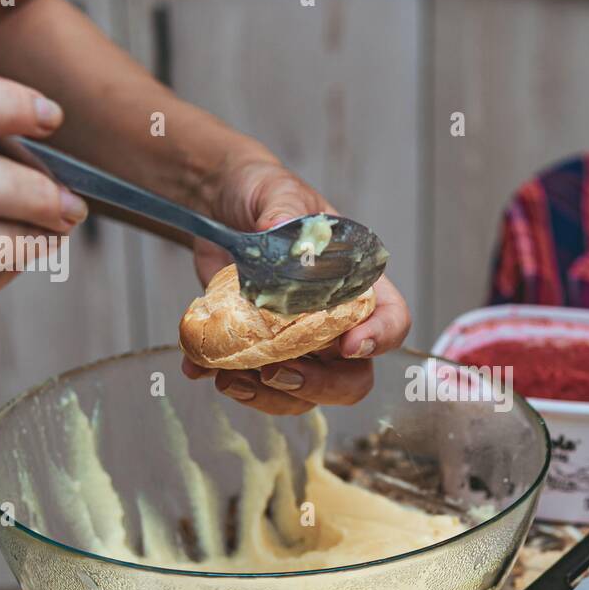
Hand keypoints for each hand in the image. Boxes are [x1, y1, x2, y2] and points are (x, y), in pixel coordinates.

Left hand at [181, 156, 409, 414]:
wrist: (217, 207)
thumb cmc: (263, 194)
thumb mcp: (278, 194)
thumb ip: (285, 215)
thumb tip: (283, 237)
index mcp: (356, 283)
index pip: (390, 320)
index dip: (379, 339)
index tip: (348, 346)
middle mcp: (334, 323)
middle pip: (351, 378)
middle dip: (317, 386)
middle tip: (274, 372)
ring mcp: (298, 344)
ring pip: (303, 394)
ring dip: (268, 395)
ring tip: (228, 377)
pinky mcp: (259, 351)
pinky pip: (256, 386)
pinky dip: (229, 383)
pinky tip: (198, 368)